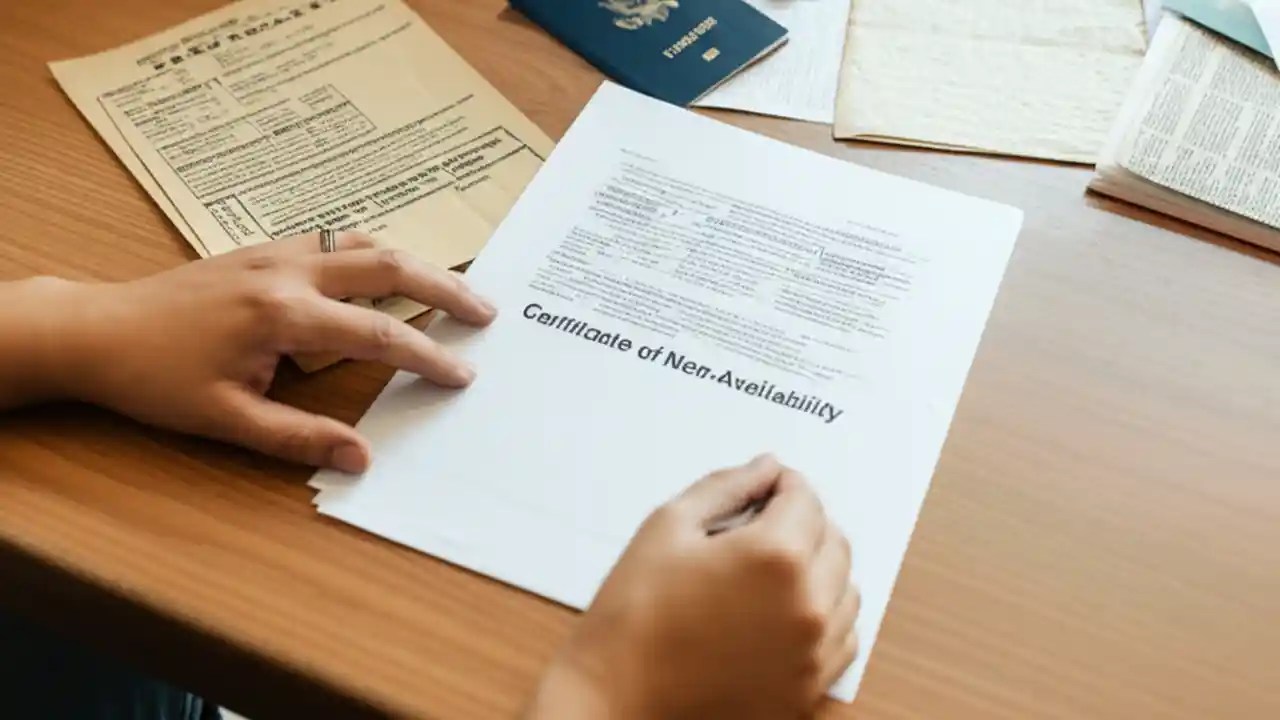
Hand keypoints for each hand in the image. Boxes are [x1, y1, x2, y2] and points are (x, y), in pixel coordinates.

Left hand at [27, 232, 494, 471]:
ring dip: (412, 264)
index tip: (461, 375)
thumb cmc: (156, 378)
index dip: (427, 357)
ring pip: (363, 242)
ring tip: (450, 290)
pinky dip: (373, 253)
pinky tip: (386, 272)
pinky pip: (335, 239)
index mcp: (283, 314)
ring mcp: (275, 252)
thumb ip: (297, 438)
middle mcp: (288, 271)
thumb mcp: (225, 420)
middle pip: (388, 267)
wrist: (98, 329)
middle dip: (445, 289)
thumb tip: (360, 458)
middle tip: (486, 311)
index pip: (379, 334)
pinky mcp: (262, 249)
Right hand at [526, 455, 858, 719]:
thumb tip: (766, 468)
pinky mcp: (806, 689)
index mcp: (775, 558)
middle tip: (762, 524)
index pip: (805, 499)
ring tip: (771, 570)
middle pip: (834, 540)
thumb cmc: (633, 614)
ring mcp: (812, 653)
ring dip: (819, 568)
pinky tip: (785, 612)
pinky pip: (842, 640)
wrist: (614, 695)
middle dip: (804, 522)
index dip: (783, 483)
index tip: (765, 485)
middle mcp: (806, 605)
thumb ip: (726, 487)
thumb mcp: (669, 527)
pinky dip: (824, 616)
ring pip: (846, 589)